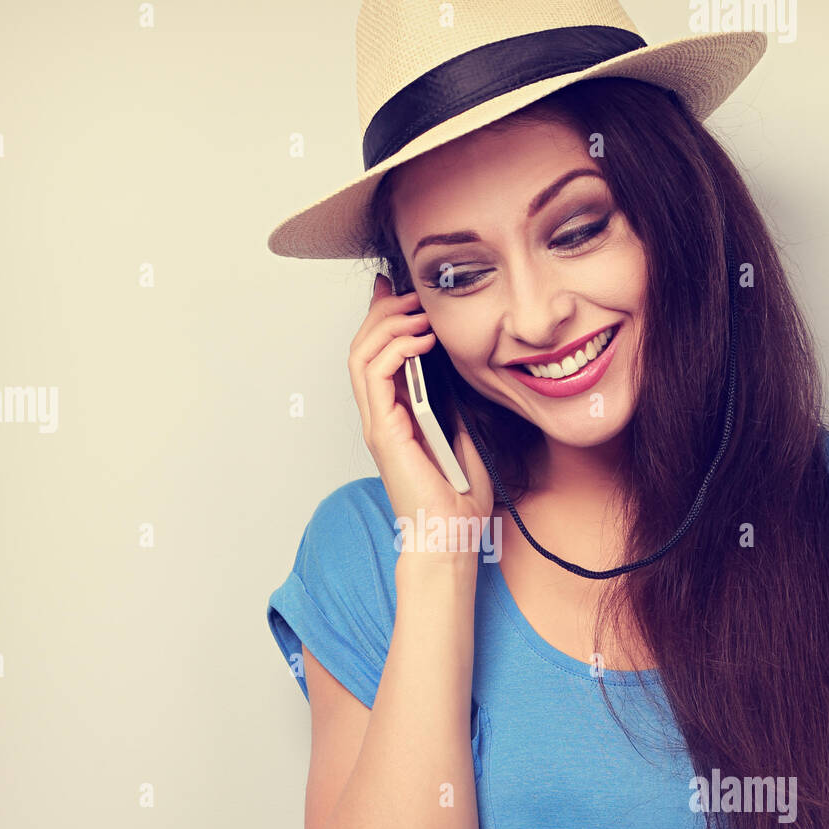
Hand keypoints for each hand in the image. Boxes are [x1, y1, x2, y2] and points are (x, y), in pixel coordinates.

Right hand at [348, 273, 493, 544]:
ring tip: (418, 311)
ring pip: (362, 356)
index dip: (386, 319)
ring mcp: (378, 423)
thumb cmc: (458, 499)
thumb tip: (460, 369)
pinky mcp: (383, 432)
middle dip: (384, 312)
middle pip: (363, 347)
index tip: (404, 292)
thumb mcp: (466, 435)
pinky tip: (420, 339)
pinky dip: (393, 349)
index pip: (378, 356)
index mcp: (397, 416)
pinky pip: (375, 376)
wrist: (451, 536)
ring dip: (388, 325)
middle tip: (410, 293)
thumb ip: (456, 403)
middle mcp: (380, 416)